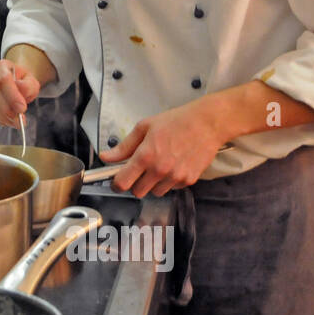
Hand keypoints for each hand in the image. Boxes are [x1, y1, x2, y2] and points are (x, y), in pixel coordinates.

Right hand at [0, 59, 40, 127]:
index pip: (4, 79)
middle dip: (7, 108)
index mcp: (2, 65)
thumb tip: (19, 93)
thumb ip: (28, 86)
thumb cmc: (22, 82)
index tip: (22, 108)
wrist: (14, 82)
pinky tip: (7, 121)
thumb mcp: (31, 82)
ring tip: (14, 122)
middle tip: (18, 119)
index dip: (12, 96)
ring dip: (1, 116)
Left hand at [99, 100, 228, 197]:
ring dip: (153, 183)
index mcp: (146, 156)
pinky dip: (169, 181)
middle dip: (135, 183)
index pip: (123, 183)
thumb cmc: (176, 121)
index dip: (116, 184)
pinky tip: (173, 165)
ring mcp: (176, 177)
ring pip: (155, 192)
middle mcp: (160, 169)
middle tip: (139, 170)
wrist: (207, 123)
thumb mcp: (144, 127)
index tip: (116, 181)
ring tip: (159, 165)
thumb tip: (106, 157)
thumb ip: (124, 146)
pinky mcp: (189, 180)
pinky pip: (172, 188)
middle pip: (138, 192)